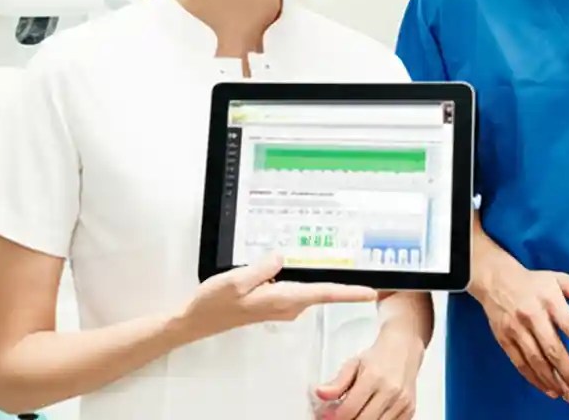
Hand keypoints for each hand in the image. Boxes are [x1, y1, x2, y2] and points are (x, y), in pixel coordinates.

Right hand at [179, 254, 377, 339]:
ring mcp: (282, 304)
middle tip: (355, 256)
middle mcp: (287, 304)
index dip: (349, 293)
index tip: (370, 292)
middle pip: (320, 288)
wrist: (198, 319)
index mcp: (282, 299)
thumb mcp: (235, 281)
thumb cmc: (215, 303)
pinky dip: (296, 274)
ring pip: (306, 285)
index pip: (323, 294)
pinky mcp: (274, 300)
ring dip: (314, 272)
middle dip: (338, 276)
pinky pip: (293, 285)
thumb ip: (261, 268)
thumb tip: (281, 257)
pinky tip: (288, 260)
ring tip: (319, 249)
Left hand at [312, 324, 424, 419]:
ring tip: (352, 415)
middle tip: (337, 417)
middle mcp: (390, 391)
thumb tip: (320, 394)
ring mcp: (402, 403)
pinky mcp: (410, 410)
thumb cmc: (377, 357)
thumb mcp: (353, 364)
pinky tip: (368, 415)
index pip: (349, 409)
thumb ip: (337, 382)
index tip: (325, 416)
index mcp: (373, 377)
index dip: (334, 417)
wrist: (404, 348)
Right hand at [473, 258, 568, 406]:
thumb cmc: (534, 282)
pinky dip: (536, 379)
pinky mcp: (504, 339)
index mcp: (550, 300)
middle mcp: (533, 316)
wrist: (495, 279)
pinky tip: (551, 390)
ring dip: (555, 382)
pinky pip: (521, 364)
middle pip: (553, 350)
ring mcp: (516, 329)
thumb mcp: (559, 280)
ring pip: (536, 361)